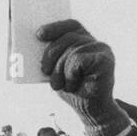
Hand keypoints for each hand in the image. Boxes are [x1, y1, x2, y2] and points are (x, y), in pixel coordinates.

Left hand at [36, 20, 127, 135]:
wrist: (90, 110)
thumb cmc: (72, 88)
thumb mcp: (56, 70)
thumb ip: (50, 56)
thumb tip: (30, 44)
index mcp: (83, 41)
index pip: (71, 25)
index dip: (55, 27)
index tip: (39, 35)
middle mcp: (95, 42)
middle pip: (68, 38)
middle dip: (51, 54)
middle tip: (45, 71)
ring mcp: (102, 50)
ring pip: (72, 50)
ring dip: (60, 70)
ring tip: (60, 84)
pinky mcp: (106, 60)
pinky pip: (78, 60)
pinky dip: (70, 74)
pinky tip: (73, 84)